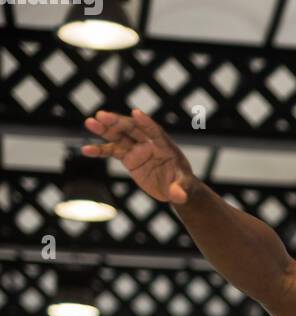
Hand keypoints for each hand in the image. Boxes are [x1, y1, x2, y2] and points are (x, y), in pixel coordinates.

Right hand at [82, 108, 196, 204]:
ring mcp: (137, 149)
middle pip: (132, 130)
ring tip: (89, 122)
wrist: (175, 188)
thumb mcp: (183, 187)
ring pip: (119, 136)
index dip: (146, 123)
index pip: (155, 132)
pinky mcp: (129, 158)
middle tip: (101, 115)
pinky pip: (112, 152)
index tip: (136, 113)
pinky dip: (100, 151)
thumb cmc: (183, 184)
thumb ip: (180, 190)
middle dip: (117, 122)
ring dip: (104, 130)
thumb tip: (179, 197)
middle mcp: (150, 144)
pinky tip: (86, 150)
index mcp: (165, 146)